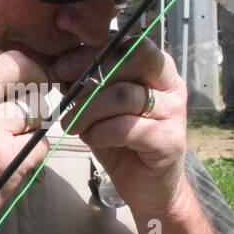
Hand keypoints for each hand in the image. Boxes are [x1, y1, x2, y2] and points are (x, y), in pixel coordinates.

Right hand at [0, 48, 53, 233]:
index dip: (4, 67)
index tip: (12, 81)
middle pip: (16, 65)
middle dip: (34, 76)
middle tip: (37, 92)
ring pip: (33, 107)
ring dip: (31, 124)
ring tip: (12, 142)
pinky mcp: (4, 157)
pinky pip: (39, 144)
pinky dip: (32, 155)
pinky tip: (10, 165)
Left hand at [50, 37, 187, 219]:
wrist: (150, 188)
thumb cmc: (124, 142)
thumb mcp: (102, 107)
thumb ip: (90, 84)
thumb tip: (59, 66)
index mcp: (157, 69)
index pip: (127, 44)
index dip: (92, 53)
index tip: (61, 67)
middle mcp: (171, 85)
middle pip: (134, 59)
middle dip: (92, 76)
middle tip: (66, 95)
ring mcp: (174, 113)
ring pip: (124, 95)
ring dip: (88, 110)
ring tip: (70, 123)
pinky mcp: (170, 141)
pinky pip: (128, 127)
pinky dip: (101, 132)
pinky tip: (90, 138)